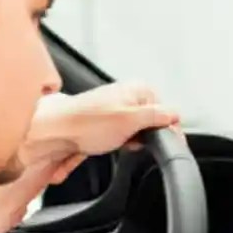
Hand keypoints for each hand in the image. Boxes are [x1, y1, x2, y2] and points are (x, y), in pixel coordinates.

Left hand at [21, 82, 181, 181]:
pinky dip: (124, 141)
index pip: (167, 111)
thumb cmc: (86, 123)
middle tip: (135, 141)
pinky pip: (127, 133)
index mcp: (138, 88)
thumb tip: (176, 116)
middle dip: (148, 135)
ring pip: (140, 129)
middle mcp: (129, 94)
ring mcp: (118, 107)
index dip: (167, 130)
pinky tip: (114, 143)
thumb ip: (158, 116)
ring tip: (119, 141)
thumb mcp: (131, 120)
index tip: (164, 143)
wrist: (57, 132)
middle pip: (154, 121)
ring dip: (134, 140)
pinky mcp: (109, 120)